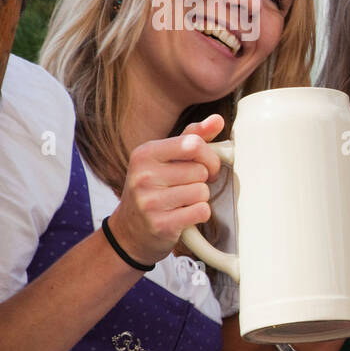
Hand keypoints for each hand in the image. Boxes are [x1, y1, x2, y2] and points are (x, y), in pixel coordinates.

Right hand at [109, 114, 224, 265]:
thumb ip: (194, 137)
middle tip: (187, 187)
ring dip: (200, 199)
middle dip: (202, 180)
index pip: (193, 144)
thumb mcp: (166, 159)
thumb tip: (218, 119)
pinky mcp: (160, 224)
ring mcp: (149, 201)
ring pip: (203, 192)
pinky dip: (199, 215)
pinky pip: (201, 211)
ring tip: (181, 202)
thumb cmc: (155, 189)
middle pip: (200, 171)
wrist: (130, 231)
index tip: (206, 166)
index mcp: (145, 153)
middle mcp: (143, 175)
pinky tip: (183, 215)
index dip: (209, 156)